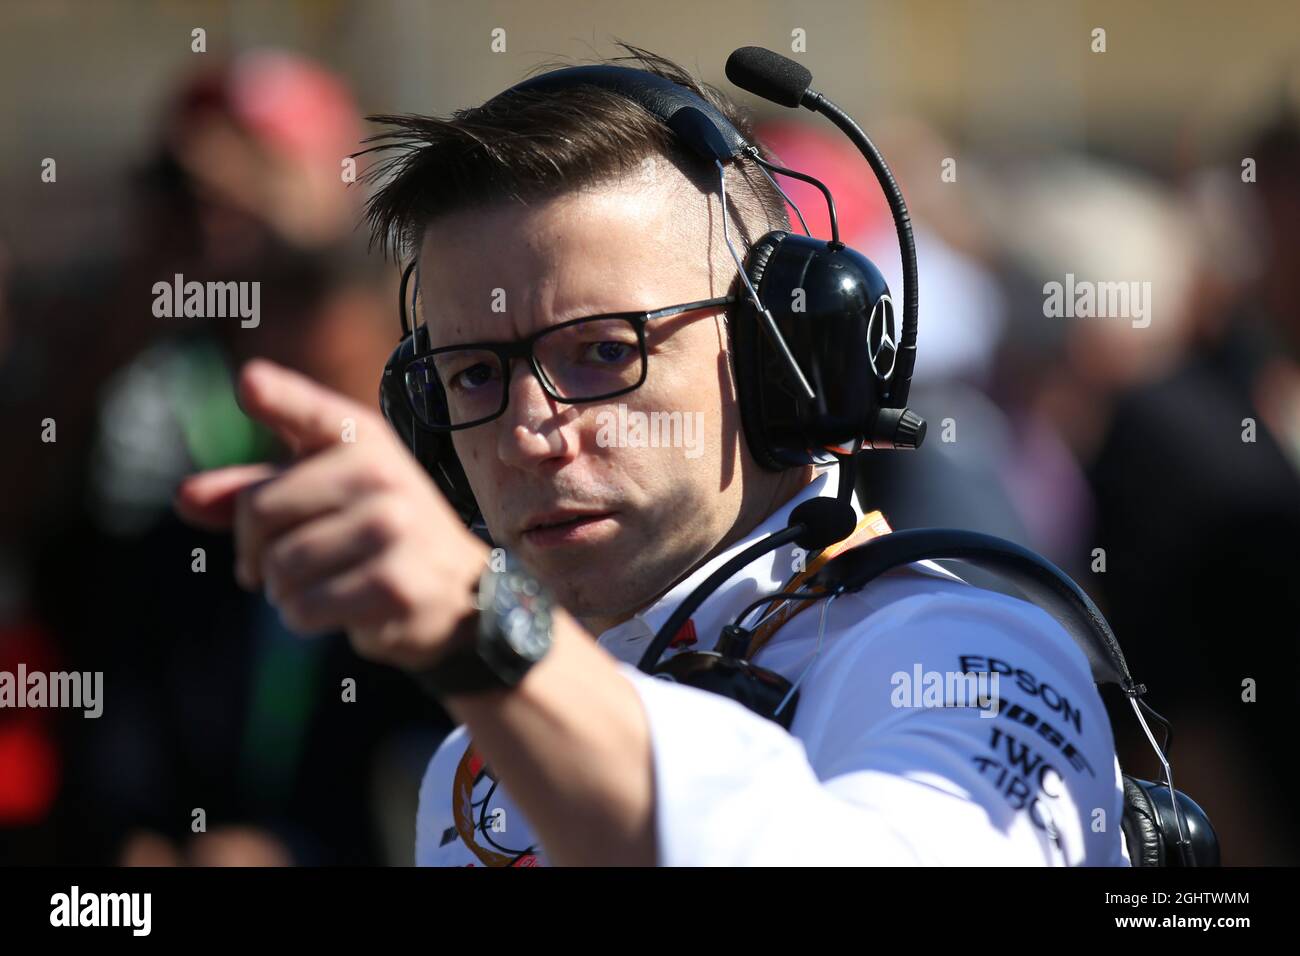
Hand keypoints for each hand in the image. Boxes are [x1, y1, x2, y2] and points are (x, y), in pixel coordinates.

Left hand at [174, 358, 488, 670]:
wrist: (459, 589)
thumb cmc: (376, 531)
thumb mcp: (321, 497)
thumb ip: (251, 492)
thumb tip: (184, 497)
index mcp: (361, 438)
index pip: (310, 412)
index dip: (276, 397)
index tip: (248, 384)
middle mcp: (380, 474)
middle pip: (258, 510)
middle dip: (253, 550)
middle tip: (273, 565)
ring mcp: (392, 528)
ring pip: (279, 567)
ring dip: (282, 590)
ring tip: (318, 585)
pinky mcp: (394, 583)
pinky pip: (303, 608)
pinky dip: (305, 617)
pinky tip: (341, 607)